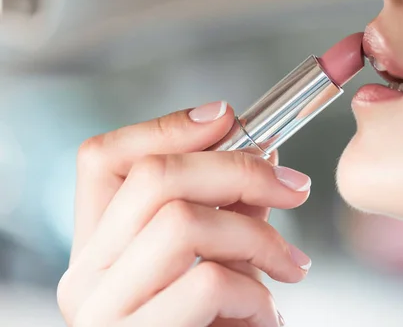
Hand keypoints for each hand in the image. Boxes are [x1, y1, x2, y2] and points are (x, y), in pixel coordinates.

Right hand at [57, 101, 311, 326]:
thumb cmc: (215, 326)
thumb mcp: (215, 257)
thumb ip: (227, 206)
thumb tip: (261, 151)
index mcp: (99, 243)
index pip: (106, 157)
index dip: (168, 125)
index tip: (229, 117)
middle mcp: (87, 273)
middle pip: (155, 177)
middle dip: (240, 169)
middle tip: (294, 185)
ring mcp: (105, 311)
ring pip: (183, 223)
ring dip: (259, 237)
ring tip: (290, 265)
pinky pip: (207, 285)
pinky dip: (256, 292)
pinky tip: (269, 313)